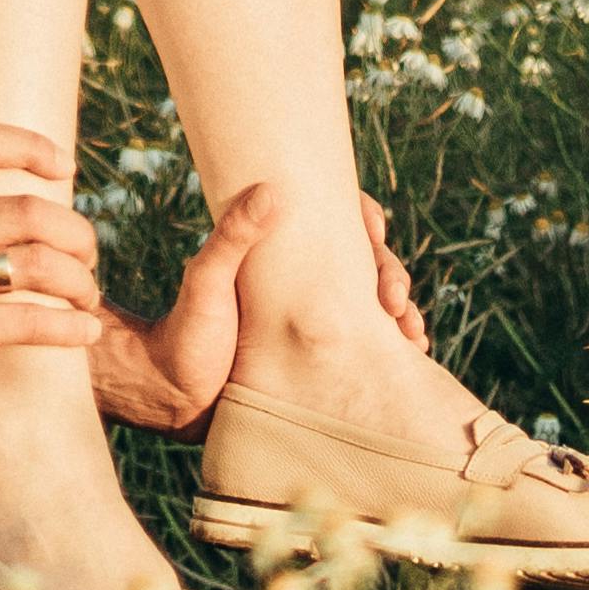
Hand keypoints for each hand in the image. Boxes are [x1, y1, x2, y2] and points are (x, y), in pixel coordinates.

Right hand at [0, 128, 100, 446]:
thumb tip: (37, 189)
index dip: (29, 146)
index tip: (65, 169)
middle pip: (27, 210)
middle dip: (77, 235)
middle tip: (88, 259)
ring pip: (37, 263)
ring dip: (80, 282)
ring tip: (87, 297)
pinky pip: (29, 318)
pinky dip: (70, 325)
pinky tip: (86, 330)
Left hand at [92, 176, 435, 432]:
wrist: (174, 400)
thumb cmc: (185, 332)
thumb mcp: (206, 279)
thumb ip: (231, 236)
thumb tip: (269, 190)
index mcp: (280, 254)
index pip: (333, 220)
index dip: (363, 218)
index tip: (375, 230)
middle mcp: (305, 283)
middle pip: (365, 264)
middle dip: (391, 274)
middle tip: (395, 301)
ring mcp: (318, 321)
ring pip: (374, 305)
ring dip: (403, 313)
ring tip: (414, 337)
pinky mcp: (324, 358)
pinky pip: (370, 345)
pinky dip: (394, 347)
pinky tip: (412, 358)